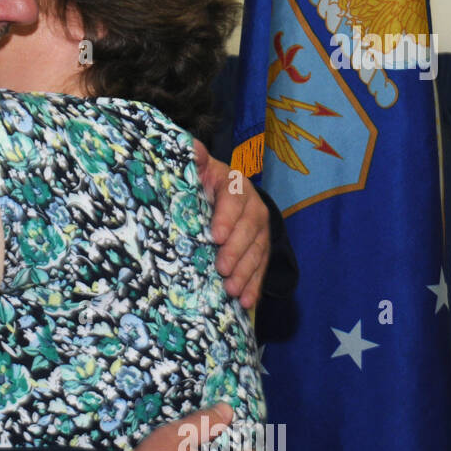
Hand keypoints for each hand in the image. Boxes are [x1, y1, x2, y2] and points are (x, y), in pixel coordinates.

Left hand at [193, 139, 269, 308]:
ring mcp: (259, 230)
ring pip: (257, 252)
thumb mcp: (197, 169)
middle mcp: (252, 207)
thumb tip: (190, 147)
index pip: (234, 199)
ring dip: (246, 274)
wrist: (225, 192)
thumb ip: (193, 160)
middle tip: (223, 270)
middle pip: (249, 230)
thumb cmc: (202, 182)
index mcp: (234, 184)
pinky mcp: (260, 250)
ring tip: (233, 292)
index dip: (227, 217)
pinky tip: (245, 303)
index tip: (215, 236)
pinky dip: (254, 287)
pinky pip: (260, 269)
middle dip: (237, 252)